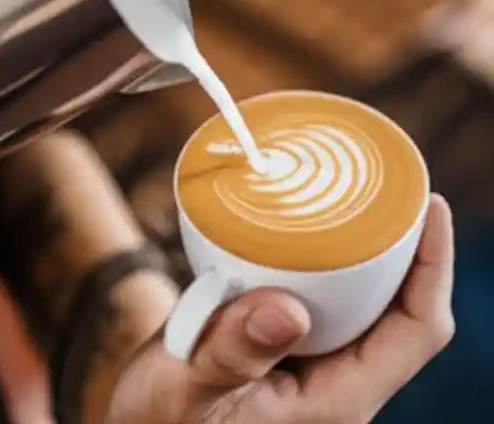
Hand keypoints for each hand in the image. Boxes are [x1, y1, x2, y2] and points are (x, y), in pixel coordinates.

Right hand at [107, 193, 455, 423]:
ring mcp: (314, 375)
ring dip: (364, 257)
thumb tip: (287, 310)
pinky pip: (324, 308)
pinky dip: (323, 268)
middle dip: (404, 250)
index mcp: (334, 403)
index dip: (433, 269)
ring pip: (363, 309)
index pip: (415, 333)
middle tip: (389, 188)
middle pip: (399, 314)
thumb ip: (230, 353)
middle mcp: (337, 389)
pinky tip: (301, 238)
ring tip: (353, 201)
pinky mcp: (287, 359)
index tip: (428, 208)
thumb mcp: (183, 388)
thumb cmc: (155, 422)